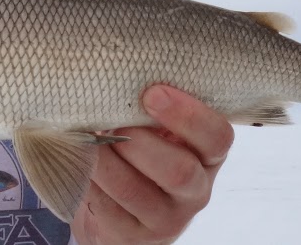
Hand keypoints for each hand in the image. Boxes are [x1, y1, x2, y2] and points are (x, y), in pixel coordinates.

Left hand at [70, 85, 232, 244]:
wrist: (123, 208)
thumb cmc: (143, 150)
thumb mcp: (160, 129)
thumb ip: (155, 107)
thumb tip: (122, 72)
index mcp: (209, 155)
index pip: (217, 137)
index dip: (187, 115)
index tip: (152, 93)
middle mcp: (196, 191)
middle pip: (178, 171)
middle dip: (138, 141)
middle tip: (112, 122)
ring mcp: (167, 219)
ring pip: (133, 189)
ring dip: (104, 160)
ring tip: (87, 139)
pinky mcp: (134, 236)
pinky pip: (107, 208)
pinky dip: (89, 180)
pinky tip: (82, 163)